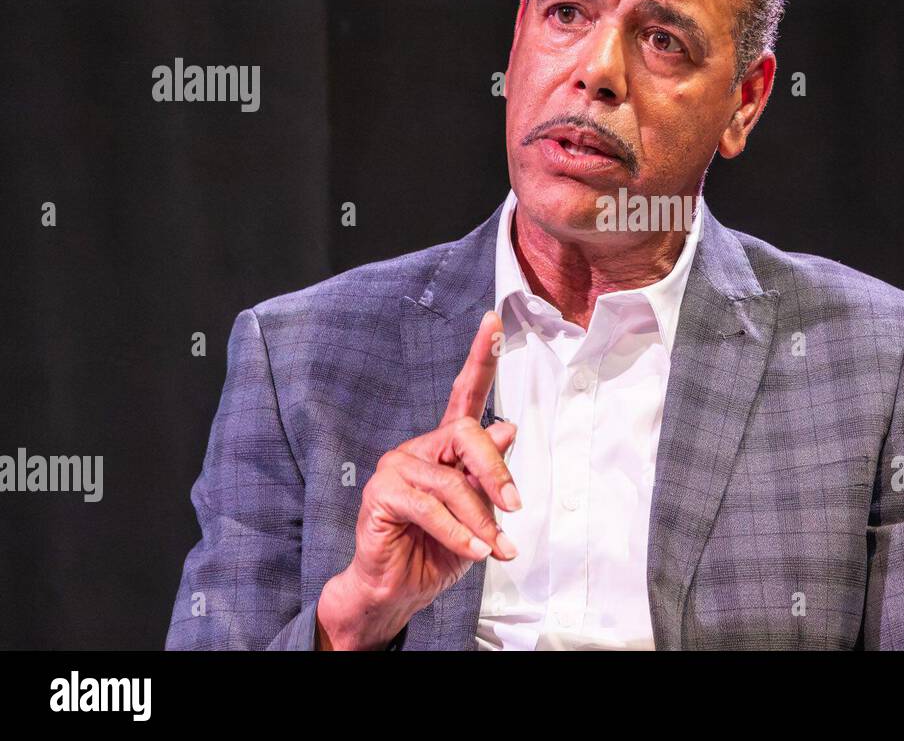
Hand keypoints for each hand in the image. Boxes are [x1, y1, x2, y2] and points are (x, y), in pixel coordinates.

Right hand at [316, 309, 519, 649]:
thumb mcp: (480, 514)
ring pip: (452, 480)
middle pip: (466, 433)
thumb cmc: (441, 551)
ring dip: (480, 519)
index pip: (465, 394)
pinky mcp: (381, 493)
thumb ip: (489, 475)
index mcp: (446, 447)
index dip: (480, 357)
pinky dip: (457, 531)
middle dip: (495, 471)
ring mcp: (397, 467)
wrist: (400, 589)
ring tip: (494, 549)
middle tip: (515, 508)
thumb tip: (507, 427)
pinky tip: (472, 550)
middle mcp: (420, 448)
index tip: (494, 322)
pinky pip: (429, 506)